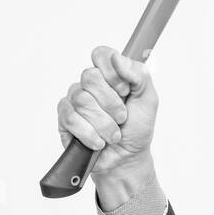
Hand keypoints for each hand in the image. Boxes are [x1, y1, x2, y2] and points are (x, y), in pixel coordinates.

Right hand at [56, 46, 158, 177]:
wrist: (127, 159)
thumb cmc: (137, 129)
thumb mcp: (148, 100)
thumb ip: (139, 75)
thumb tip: (118, 58)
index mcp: (109, 75)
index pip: (101, 55)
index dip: (112, 73)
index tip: (124, 90)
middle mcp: (89, 85)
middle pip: (90, 77)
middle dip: (111, 103)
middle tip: (122, 117)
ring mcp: (75, 101)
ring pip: (82, 101)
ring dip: (104, 123)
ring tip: (113, 134)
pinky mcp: (64, 119)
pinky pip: (72, 118)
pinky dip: (90, 134)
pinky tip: (98, 141)